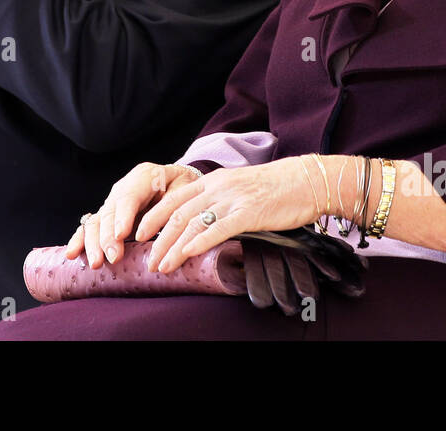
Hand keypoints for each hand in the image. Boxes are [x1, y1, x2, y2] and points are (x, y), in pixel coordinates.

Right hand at [66, 162, 200, 268]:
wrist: (175, 180)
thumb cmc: (183, 187)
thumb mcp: (185, 191)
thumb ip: (174, 207)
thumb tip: (162, 231)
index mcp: (144, 176)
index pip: (130, 196)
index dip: (123, 215)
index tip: (121, 234)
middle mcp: (122, 188)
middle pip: (110, 212)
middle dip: (108, 237)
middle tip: (112, 258)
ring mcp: (112, 202)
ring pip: (96, 221)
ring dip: (93, 243)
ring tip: (96, 263)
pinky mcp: (106, 216)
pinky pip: (89, 227)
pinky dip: (79, 240)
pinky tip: (72, 254)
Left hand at [137, 158, 320, 272]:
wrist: (305, 181)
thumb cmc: (275, 188)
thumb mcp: (238, 188)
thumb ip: (218, 200)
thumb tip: (201, 221)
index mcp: (212, 180)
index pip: (174, 198)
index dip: (154, 217)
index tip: (140, 234)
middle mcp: (217, 187)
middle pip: (178, 213)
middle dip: (159, 239)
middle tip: (147, 259)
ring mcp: (232, 199)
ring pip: (193, 223)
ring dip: (173, 247)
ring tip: (162, 266)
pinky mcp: (248, 212)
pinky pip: (218, 229)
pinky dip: (199, 242)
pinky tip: (187, 254)